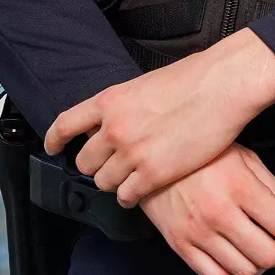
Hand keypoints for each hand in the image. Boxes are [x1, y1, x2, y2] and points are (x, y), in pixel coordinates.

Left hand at [46, 29, 274, 205]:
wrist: (222, 86)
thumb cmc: (193, 78)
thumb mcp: (145, 84)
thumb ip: (124, 104)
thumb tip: (117, 117)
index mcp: (109, 101)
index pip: (66, 124)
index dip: (55, 139)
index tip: (53, 147)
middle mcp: (113, 128)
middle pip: (84, 161)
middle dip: (94, 166)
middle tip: (109, 167)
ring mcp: (131, 153)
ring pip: (104, 182)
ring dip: (114, 183)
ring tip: (128, 179)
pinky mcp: (153, 173)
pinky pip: (127, 196)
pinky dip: (131, 197)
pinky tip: (140, 191)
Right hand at [139, 145, 274, 274]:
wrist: (151, 159)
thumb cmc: (199, 155)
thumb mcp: (242, 155)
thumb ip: (269, 184)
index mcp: (240, 187)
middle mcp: (220, 214)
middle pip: (269, 256)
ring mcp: (199, 233)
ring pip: (245, 271)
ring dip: (260, 265)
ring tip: (259, 250)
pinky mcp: (181, 246)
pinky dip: (231, 272)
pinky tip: (234, 256)